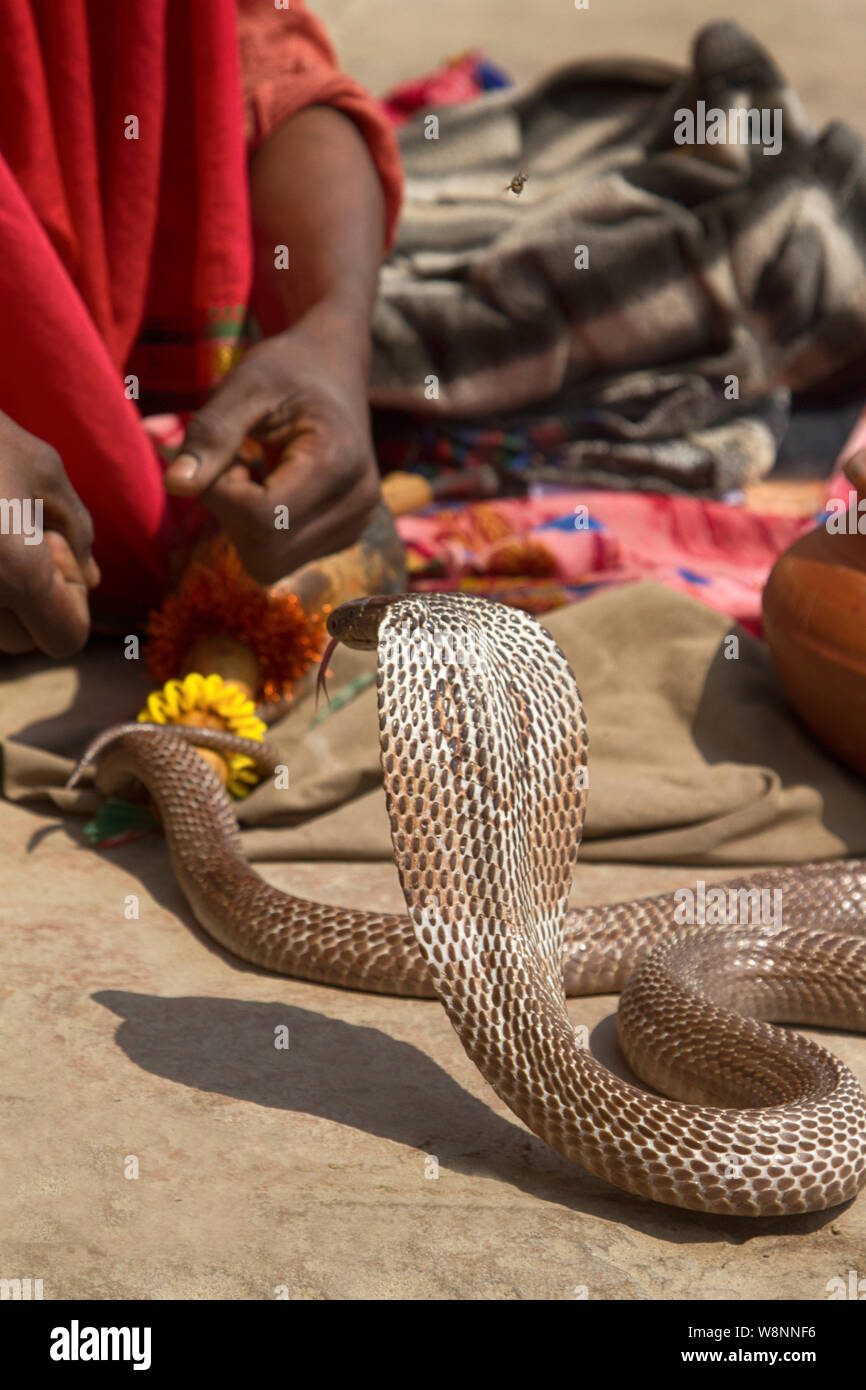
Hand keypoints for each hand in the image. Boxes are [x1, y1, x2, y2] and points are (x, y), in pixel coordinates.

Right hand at [0, 412, 98, 657]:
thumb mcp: (42, 469)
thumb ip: (79, 532)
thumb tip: (90, 581)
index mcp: (14, 574)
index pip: (66, 639)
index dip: (73, 601)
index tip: (53, 548)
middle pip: (22, 640)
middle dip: (32, 596)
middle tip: (15, 525)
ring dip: (0, 590)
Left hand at [163, 309, 379, 584]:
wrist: (333, 370)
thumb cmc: (287, 370)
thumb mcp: (245, 385)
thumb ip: (210, 433)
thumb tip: (174, 485)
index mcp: (339, 462)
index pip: (262, 517)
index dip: (221, 492)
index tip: (224, 451)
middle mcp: (357, 504)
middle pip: (265, 550)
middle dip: (230, 511)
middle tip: (235, 462)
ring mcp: (354, 526)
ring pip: (269, 563)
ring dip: (241, 523)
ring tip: (254, 473)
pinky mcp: (342, 537)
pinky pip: (280, 559)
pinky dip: (258, 531)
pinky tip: (269, 488)